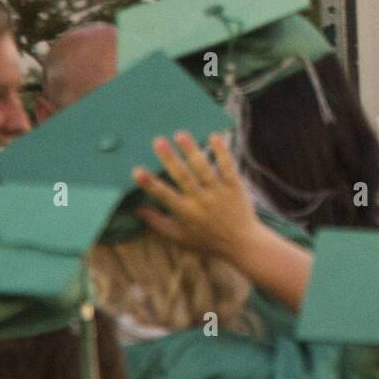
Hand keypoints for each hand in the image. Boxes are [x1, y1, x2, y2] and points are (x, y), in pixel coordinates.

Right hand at [132, 131, 262, 261]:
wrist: (242, 243)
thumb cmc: (207, 240)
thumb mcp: (179, 237)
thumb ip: (157, 223)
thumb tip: (136, 209)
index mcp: (186, 213)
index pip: (165, 196)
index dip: (150, 184)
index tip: (137, 170)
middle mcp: (201, 200)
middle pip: (183, 177)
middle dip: (170, 159)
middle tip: (158, 141)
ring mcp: (219, 192)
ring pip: (204, 168)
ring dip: (192, 150)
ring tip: (180, 134)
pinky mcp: (235, 186)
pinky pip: (228, 166)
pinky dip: (222, 152)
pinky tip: (214, 136)